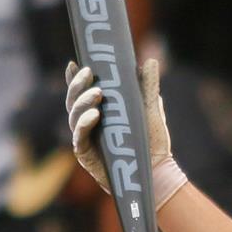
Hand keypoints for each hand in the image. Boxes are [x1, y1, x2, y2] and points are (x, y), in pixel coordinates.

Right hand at [65, 58, 188, 208]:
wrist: (157, 170)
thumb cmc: (151, 140)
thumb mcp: (151, 109)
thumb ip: (148, 86)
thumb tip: (151, 61)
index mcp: (98, 111)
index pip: (81, 91)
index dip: (74, 78)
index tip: (75, 62)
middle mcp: (87, 124)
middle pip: (73, 100)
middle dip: (77, 85)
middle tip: (88, 72)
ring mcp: (85, 139)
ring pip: (74, 116)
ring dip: (83, 102)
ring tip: (97, 93)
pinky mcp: (86, 155)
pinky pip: (80, 137)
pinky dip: (85, 124)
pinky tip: (95, 115)